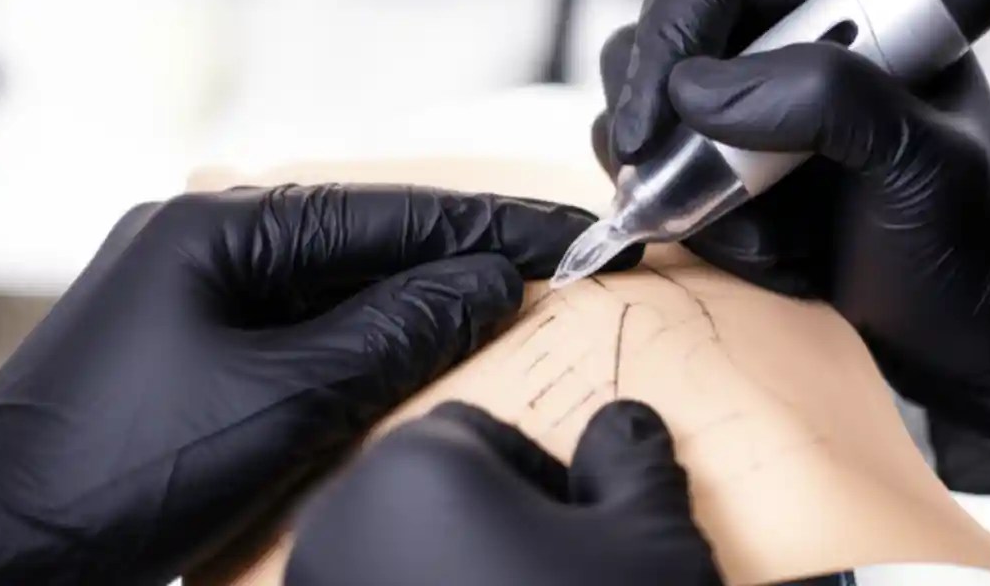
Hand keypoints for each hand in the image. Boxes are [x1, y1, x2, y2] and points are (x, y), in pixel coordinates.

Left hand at [0, 185, 634, 584]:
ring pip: (337, 285)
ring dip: (416, 301)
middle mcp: (204, 241)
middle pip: (366, 241)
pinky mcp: (194, 343)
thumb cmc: (120, 470)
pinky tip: (417, 350)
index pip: (388, 213)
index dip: (490, 228)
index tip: (570, 235)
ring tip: (507, 303)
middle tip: (556, 264)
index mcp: (218, 227)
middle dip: (460, 260)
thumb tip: (488, 284)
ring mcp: (194, 291)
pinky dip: (365, 340)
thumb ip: (395, 331)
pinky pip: (302, 325)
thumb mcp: (284, 399)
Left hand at [285, 401, 722, 585]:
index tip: (576, 545)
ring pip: (389, 555)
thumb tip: (620, 420)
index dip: (543, 481)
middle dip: (487, 528)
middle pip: (423, 493)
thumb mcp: (651, 543)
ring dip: (444, 576)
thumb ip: (634, 460)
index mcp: (414, 467)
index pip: (480, 433)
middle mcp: (338, 527)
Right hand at [595, 0, 989, 491]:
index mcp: (850, 8)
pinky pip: (664, 189)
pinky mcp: (736, 181)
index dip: (669, 37)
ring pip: (650, 126)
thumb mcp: (929, 167)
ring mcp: (757, 120)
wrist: (989, 341)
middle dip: (669, 135)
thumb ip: (830, 102)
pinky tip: (777, 258)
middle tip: (701, 199)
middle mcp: (791, 51)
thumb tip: (698, 90)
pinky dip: (703, 235)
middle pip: (659, 46)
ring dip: (693, 199)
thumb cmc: (985, 251)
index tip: (655, 126)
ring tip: (778, 243)